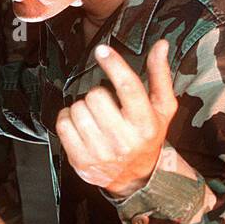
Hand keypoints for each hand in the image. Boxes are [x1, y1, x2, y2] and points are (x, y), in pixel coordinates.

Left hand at [55, 40, 177, 198]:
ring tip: (95, 116)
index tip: (102, 51)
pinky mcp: (81, 160)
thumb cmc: (148, 137)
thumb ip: (160, 75)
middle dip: (98, 94)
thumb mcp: (162, 108)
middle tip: (106, 105)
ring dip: (82, 107)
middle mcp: (124, 139)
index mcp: (145, 123)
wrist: (137, 177)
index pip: (128, 87)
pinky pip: (63, 125)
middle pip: (96, 96)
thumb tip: (160, 46)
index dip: (114, 64)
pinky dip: (68, 119)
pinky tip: (80, 125)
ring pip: (77, 109)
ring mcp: (100, 152)